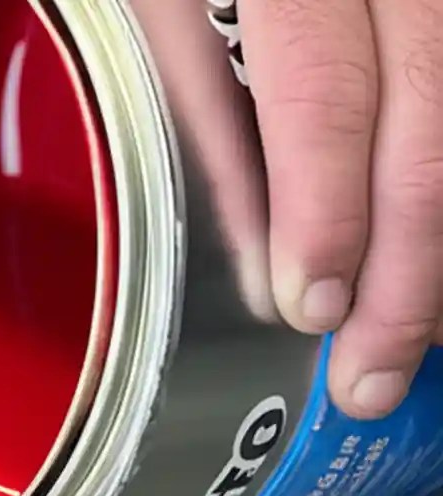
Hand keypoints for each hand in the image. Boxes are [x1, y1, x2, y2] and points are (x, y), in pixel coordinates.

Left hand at [236, 0, 442, 418]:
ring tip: (422, 332)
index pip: (321, 93)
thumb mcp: (168, 13)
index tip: (311, 306)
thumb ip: (209, 112)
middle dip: (411, 270)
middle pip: (431, 125)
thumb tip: (261, 252)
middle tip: (375, 371)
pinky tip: (439, 257)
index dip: (325, 212)